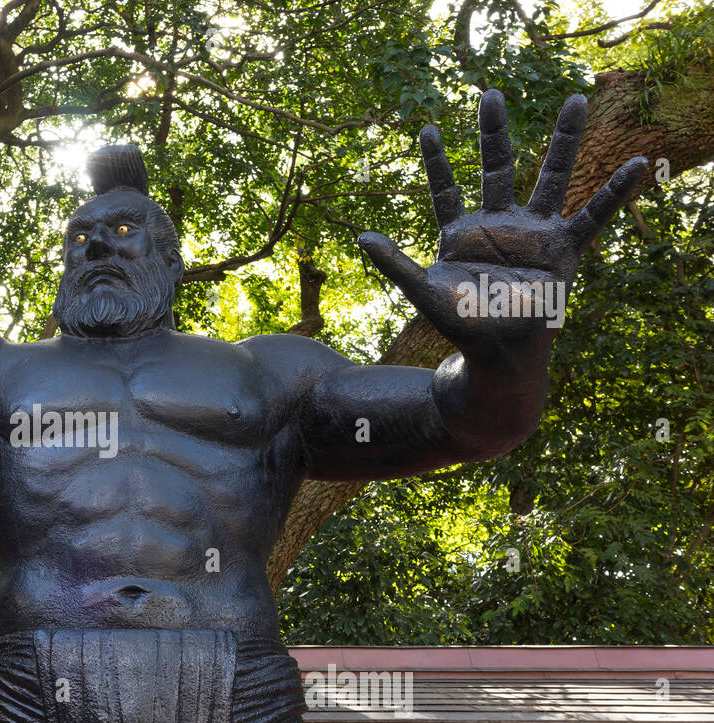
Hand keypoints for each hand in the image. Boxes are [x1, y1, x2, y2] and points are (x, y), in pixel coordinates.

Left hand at [357, 90, 647, 358]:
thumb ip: (394, 264)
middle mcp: (499, 226)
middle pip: (499, 167)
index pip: (445, 189)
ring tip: (577, 99)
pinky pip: (593, 217)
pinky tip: (639, 164)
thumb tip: (361, 237)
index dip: (436, 161)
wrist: (496, 352)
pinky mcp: (562, 250)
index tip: (426, 128)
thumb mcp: (422, 292)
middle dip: (494, 132)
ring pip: (552, 177)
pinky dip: (616, 192)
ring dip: (565, 140)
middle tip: (489, 92)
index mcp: (462, 234)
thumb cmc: (461, 324)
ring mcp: (532, 234)